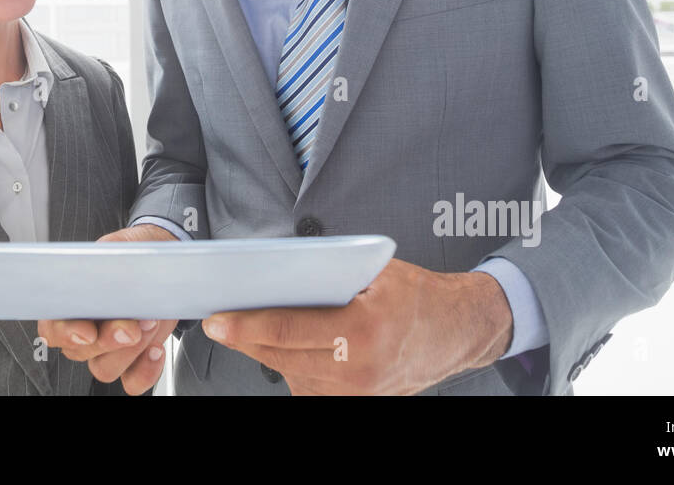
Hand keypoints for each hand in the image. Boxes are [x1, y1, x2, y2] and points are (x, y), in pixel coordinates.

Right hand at [37, 224, 180, 394]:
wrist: (162, 260)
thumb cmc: (133, 252)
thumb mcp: (118, 247)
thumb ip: (107, 259)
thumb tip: (107, 272)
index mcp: (70, 303)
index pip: (52, 328)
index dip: (65, 334)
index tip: (87, 332)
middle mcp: (84, 331)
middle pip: (80, 352)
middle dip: (108, 340)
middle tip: (132, 324)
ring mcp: (108, 348)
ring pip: (105, 369)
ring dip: (130, 352)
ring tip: (150, 323)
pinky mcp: (134, 359)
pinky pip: (132, 381)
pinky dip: (146, 371)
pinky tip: (157, 349)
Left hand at [200, 259, 513, 394]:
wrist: (456, 332)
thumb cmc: (416, 295)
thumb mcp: (375, 271)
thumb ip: (328, 274)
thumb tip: (273, 272)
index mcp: (363, 329)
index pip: (288, 329)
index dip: (246, 325)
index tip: (216, 321)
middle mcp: (360, 368)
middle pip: (280, 356)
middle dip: (245, 339)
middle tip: (217, 323)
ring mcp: (359, 393)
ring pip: (289, 374)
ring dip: (266, 353)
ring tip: (248, 330)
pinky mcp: (357, 403)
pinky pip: (308, 385)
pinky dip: (292, 366)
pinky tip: (286, 346)